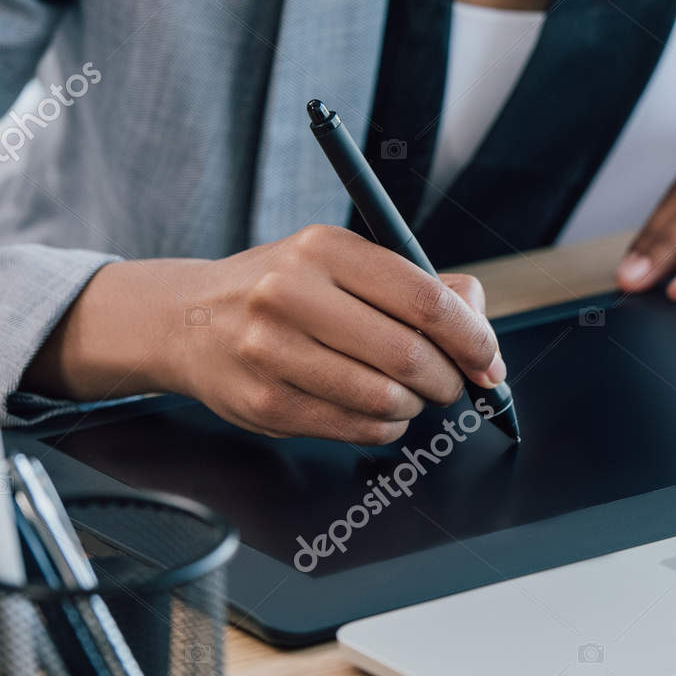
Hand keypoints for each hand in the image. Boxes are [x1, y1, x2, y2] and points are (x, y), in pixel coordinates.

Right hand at [25, 225, 506, 444]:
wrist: (187, 320)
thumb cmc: (284, 290)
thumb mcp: (343, 263)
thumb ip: (418, 286)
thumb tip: (482, 330)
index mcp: (324, 247)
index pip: (424, 298)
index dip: (471, 337)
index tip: (488, 360)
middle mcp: (292, 293)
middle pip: (408, 353)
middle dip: (447, 379)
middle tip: (452, 383)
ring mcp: (272, 350)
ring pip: (385, 397)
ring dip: (414, 406)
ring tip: (409, 395)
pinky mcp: (264, 402)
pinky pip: (356, 428)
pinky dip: (384, 427)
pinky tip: (378, 412)